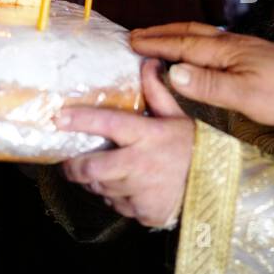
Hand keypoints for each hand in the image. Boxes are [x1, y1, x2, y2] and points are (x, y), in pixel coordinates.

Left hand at [57, 59, 193, 227]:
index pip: (108, 124)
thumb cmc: (192, 147)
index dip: (81, 121)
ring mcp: (141, 192)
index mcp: (148, 135)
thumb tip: (147, 61)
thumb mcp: (177, 117)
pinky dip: (114, 197)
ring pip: (101, 188)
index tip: (58, 118)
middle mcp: (141, 164)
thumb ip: (156, 92)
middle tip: (69, 163)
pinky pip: (116, 205)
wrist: (215, 187)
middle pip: (93, 168)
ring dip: (96, 183)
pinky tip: (124, 189)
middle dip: (74, 167)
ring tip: (101, 175)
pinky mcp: (142, 212)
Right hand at [129, 22, 273, 127]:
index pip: (182, 46)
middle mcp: (231, 44)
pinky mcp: (252, 54)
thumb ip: (208, 85)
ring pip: (201, 35)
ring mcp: (243, 47)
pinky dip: (193, 41)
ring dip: (176, 34)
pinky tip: (195, 49)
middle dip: (160, 34)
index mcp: (225, 52)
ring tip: (157, 38)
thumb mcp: (245, 96)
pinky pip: (212, 42)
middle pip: (189, 33)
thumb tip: (171, 71)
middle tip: (134, 36)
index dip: (155, 44)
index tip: (130, 43)